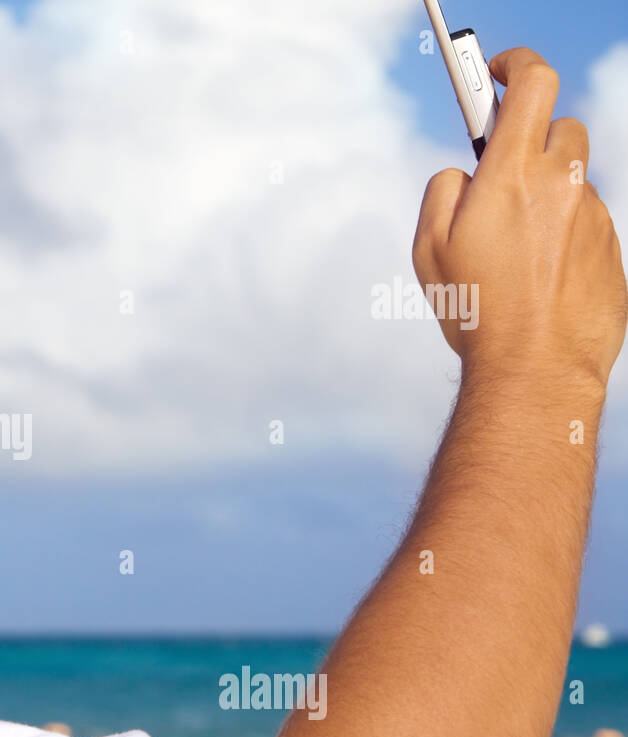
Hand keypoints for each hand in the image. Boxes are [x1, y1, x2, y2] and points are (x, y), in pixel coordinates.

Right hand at [413, 48, 626, 390]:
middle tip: (502, 176)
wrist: (535, 370)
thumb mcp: (428, 250)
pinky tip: (540, 277)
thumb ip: (442, 192)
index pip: (531, 83)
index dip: (513, 65)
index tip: (496, 71)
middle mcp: (561, 185)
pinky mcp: (613, 247)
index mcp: (511, 176)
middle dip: (532, 139)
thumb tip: (464, 171)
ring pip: (573, 180)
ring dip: (548, 195)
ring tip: (518, 250)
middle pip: (560, 126)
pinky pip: (587, 222)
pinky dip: (564, 235)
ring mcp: (594, 216)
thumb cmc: (475, 311)